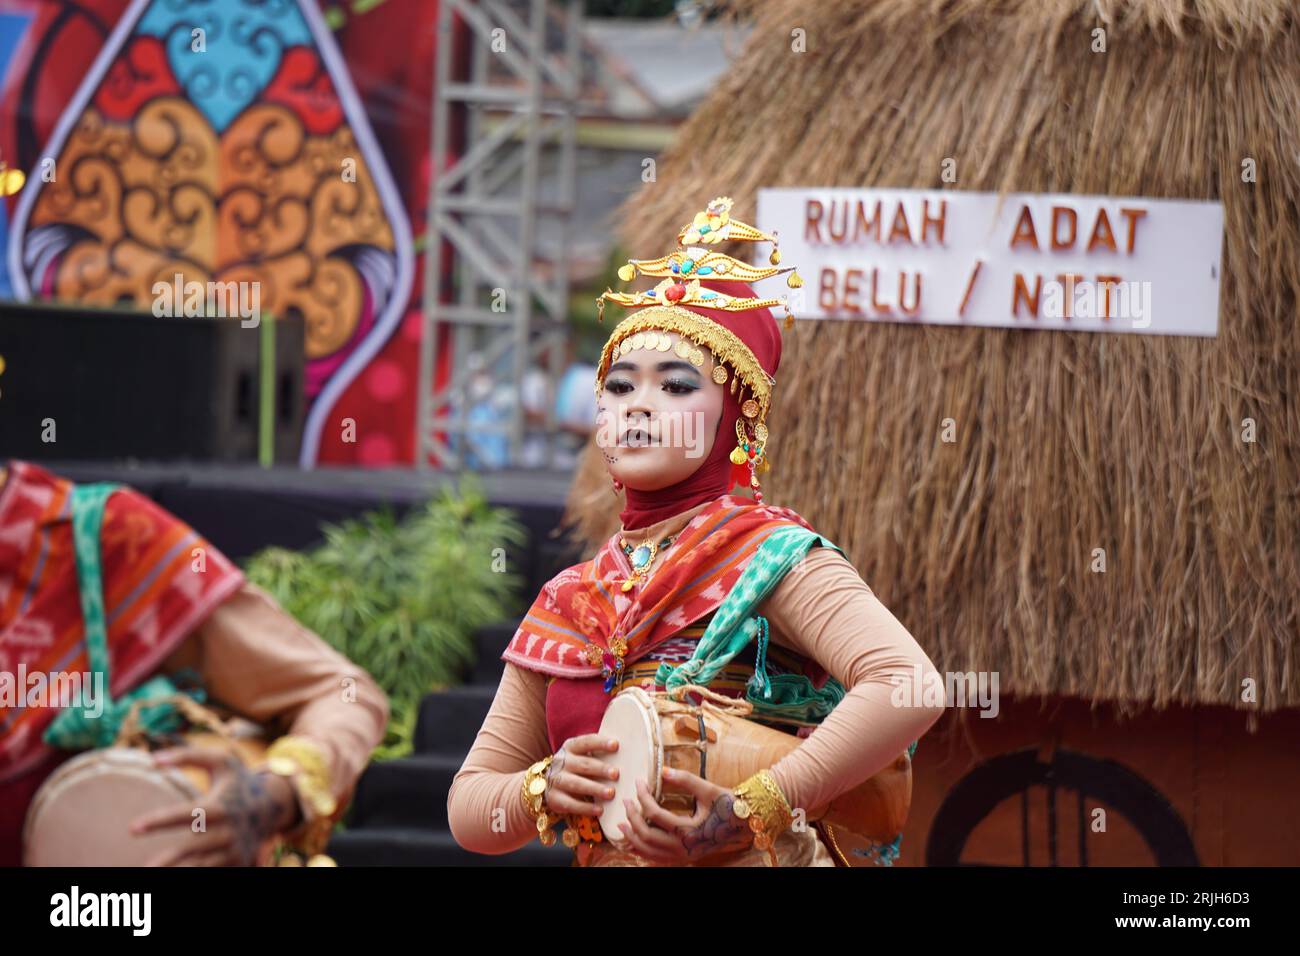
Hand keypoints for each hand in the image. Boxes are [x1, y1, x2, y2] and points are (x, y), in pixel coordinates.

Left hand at [129, 747, 298, 865]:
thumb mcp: (220, 760)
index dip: (158, 821)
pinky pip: (212, 872)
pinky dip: (195, 874)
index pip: (184, 815)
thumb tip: (153, 759)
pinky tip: (174, 875)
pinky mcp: (237, 863)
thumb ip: (187, 755)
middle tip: (145, 868)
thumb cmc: (238, 780)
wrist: (273, 805)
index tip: (132, 828)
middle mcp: (227, 831)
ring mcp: (233, 850)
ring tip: (153, 875)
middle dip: (168, 860)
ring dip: (178, 872)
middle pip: (192, 850)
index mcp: (219, 807)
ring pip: (201, 866)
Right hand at [542, 733, 620, 815]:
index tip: (616, 745)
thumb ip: (597, 753)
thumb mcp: (581, 755)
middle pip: (583, 764)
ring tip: (611, 793)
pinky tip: (600, 810)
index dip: (600, 743)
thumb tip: (626, 753)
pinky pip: (571, 804)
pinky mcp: (554, 798)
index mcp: (570, 747)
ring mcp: (556, 780)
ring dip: (595, 789)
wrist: (546, 783)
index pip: (586, 742)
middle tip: (616, 774)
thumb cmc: (575, 767)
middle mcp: (561, 761)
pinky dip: (586, 808)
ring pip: (576, 784)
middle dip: (600, 769)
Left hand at [617, 767, 754, 863]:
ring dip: (633, 837)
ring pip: (649, 851)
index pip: (655, 814)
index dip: (643, 797)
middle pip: (646, 835)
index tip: (639, 782)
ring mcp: (683, 856)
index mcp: (689, 830)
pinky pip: (657, 859)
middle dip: (632, 817)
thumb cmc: (728, 805)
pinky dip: (643, 850)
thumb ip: (685, 779)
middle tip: (626, 801)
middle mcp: (684, 847)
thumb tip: (662, 770)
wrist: (745, 824)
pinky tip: (634, 840)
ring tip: (622, 823)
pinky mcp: (684, 858)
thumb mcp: (708, 789)